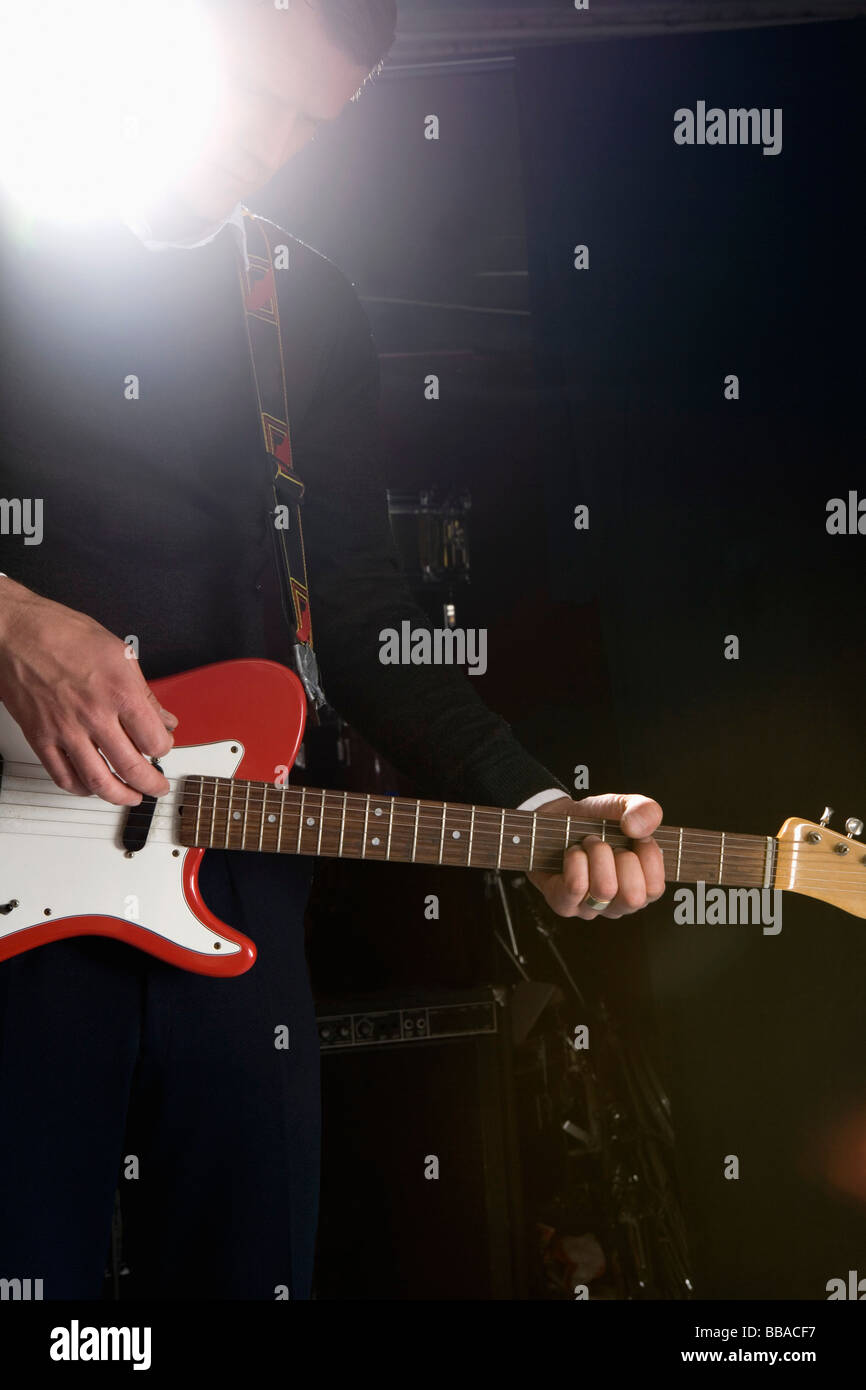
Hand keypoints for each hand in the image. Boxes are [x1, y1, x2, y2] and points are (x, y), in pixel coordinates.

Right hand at [0, 580, 177, 804]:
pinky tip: (91, 787)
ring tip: (131, 797)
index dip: (165, 748)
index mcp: (120, 692)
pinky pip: (63, 776)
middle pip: (132, 768)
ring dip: (121, 796)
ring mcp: (66, 730)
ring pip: (99, 781)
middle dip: (151, 784)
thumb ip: (145, 692)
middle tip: (157, 786)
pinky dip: (81, 789)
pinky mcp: (41, 737)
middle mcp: (94, 715)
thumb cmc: (63, 633)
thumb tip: (163, 717)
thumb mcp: (120, 654)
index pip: (155, 740)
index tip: (164, 746)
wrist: (17, 632)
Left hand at [527, 792, 664, 918]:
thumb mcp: (627, 807)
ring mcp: (590, 908)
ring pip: (605, 889)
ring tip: (590, 842)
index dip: (649, 857)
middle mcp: (617, 904)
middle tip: (610, 842)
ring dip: (598, 854)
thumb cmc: (596, 821)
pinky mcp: (563, 903)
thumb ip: (646, 811)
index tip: (637, 836)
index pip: (655, 890)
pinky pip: (576, 886)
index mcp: (639, 888)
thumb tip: (639, 829)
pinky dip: (576, 860)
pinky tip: (574, 851)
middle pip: (633, 897)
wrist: (558, 819)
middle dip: (623, 858)